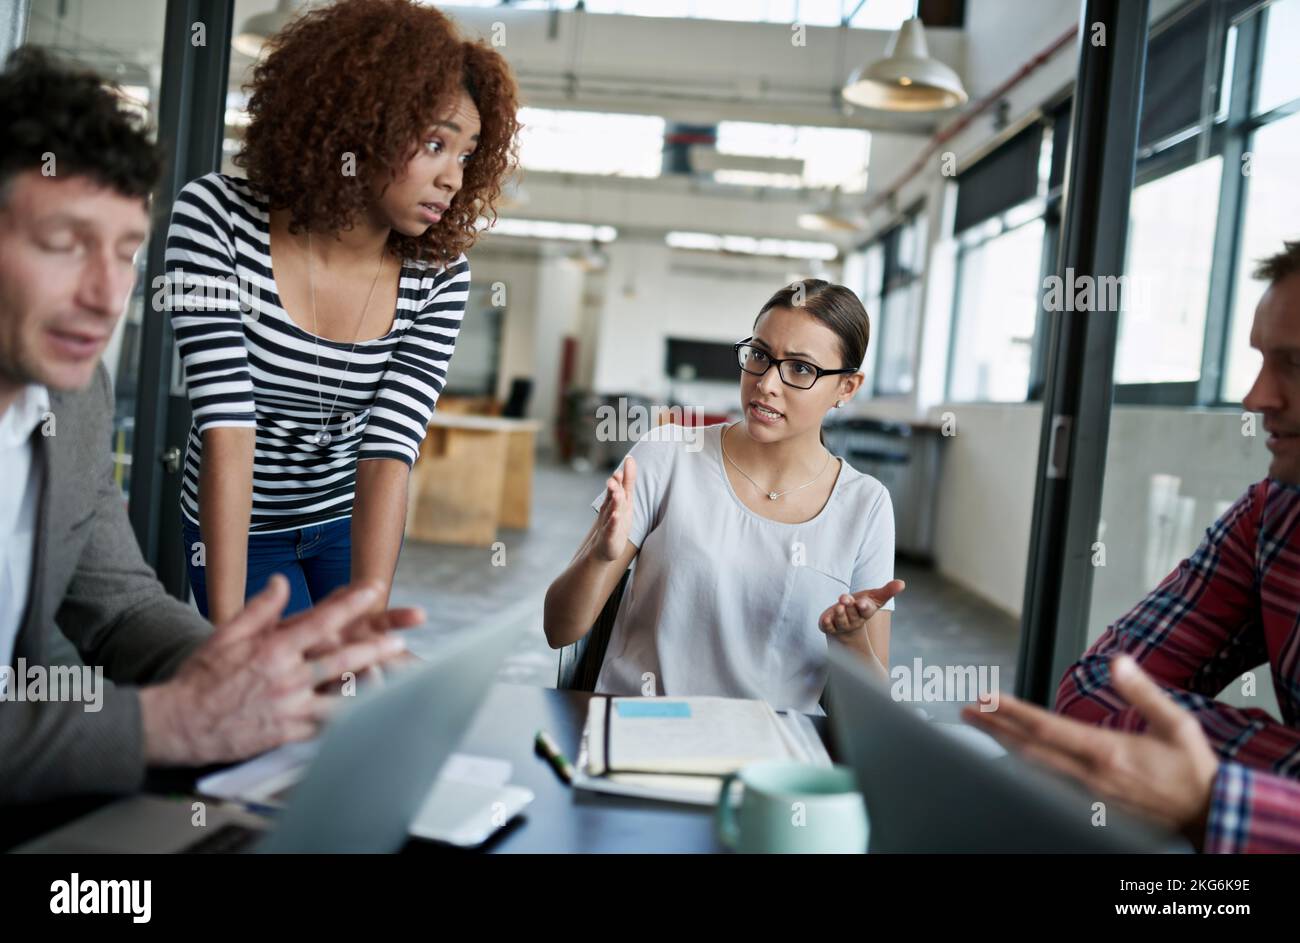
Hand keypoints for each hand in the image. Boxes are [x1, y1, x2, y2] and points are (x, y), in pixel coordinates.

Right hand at [140, 575, 422, 766]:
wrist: (180, 722)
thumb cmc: (202, 677)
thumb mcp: (227, 634)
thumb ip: (260, 609)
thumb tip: (282, 582)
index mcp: (273, 649)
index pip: (321, 621)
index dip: (350, 603)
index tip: (373, 590)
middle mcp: (286, 677)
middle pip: (341, 661)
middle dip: (374, 649)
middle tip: (400, 642)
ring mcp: (289, 707)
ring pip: (340, 697)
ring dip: (367, 688)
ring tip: (392, 680)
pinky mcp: (287, 732)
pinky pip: (324, 726)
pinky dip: (345, 718)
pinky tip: (365, 713)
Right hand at [593, 456, 636, 561]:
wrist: (603, 549)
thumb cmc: (616, 521)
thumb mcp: (625, 500)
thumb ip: (627, 481)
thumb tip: (630, 459)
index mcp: (614, 501)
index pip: (618, 486)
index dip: (621, 475)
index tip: (627, 461)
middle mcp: (609, 509)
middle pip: (612, 496)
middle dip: (614, 485)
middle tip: (616, 474)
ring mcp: (608, 523)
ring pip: (611, 510)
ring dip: (614, 501)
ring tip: (617, 492)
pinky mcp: (609, 536)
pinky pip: (611, 528)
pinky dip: (613, 522)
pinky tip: (615, 515)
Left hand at [817, 579, 904, 637]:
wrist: (846, 627)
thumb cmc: (861, 607)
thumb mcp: (874, 598)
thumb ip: (887, 591)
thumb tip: (902, 583)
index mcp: (865, 612)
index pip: (866, 610)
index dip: (864, 607)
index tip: (862, 603)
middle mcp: (853, 620)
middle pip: (852, 614)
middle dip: (849, 606)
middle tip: (845, 598)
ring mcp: (841, 625)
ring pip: (841, 621)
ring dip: (839, 614)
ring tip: (838, 606)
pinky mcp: (829, 626)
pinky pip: (828, 627)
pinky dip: (827, 623)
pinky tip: (826, 619)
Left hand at [961, 655, 1219, 842]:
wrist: (1209, 816)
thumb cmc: (1194, 771)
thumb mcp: (1176, 724)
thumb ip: (1142, 692)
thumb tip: (1120, 662)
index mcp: (1106, 752)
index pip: (1045, 727)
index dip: (1010, 712)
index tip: (985, 699)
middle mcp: (1090, 775)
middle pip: (1029, 748)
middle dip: (994, 728)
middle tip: (967, 710)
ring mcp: (1088, 794)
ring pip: (1036, 767)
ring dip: (1007, 744)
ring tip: (983, 726)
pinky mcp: (1093, 805)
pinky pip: (1051, 782)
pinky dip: (1028, 765)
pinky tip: (1017, 754)